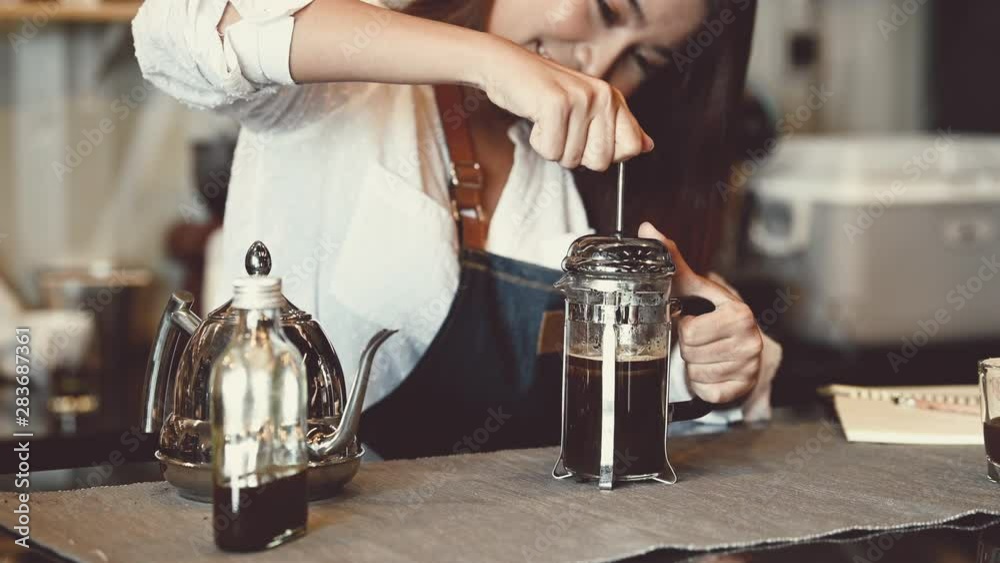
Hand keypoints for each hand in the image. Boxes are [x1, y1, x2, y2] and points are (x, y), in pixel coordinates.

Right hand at [478, 39, 653, 170]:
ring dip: (553, 147)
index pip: (633, 147)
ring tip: (547, 121)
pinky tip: (537, 119)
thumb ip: (618, 127)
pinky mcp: (556, 105)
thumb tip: (646, 146)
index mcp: (613, 97)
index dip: (608, 155)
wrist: (506, 67)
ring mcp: (580, 99)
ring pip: (571, 159)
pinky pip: (551, 151)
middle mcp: (602, 96)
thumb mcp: (586, 106)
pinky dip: (538, 143)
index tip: (587, 139)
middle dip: (576, 156)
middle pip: (601, 161)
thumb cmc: (543, 91)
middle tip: (563, 130)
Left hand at [638, 223, 762, 403]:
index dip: (684, 327)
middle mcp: (750, 341)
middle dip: (687, 346)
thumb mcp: (694, 287)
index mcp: (739, 313)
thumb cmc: (713, 315)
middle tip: (697, 339)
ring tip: (703, 351)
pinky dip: (700, 383)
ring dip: (693, 365)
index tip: (692, 319)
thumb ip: (671, 259)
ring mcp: (749, 367)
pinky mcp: (742, 388)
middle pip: (691, 352)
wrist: (739, 343)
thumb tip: (648, 230)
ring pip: (697, 372)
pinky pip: (706, 391)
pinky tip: (708, 369)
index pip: (690, 331)